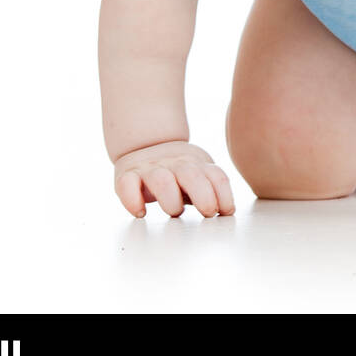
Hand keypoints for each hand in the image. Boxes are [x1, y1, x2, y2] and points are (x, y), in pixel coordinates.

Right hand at [113, 140, 234, 218]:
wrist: (148, 143)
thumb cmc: (180, 172)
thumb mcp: (200, 175)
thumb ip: (212, 191)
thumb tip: (228, 212)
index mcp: (197, 164)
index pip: (216, 176)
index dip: (224, 195)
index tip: (227, 212)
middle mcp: (176, 164)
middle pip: (191, 176)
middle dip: (204, 196)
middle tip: (208, 212)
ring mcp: (151, 169)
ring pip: (161, 180)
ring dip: (171, 199)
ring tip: (175, 212)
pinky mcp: (128, 175)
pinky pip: (127, 184)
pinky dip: (132, 200)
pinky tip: (141, 212)